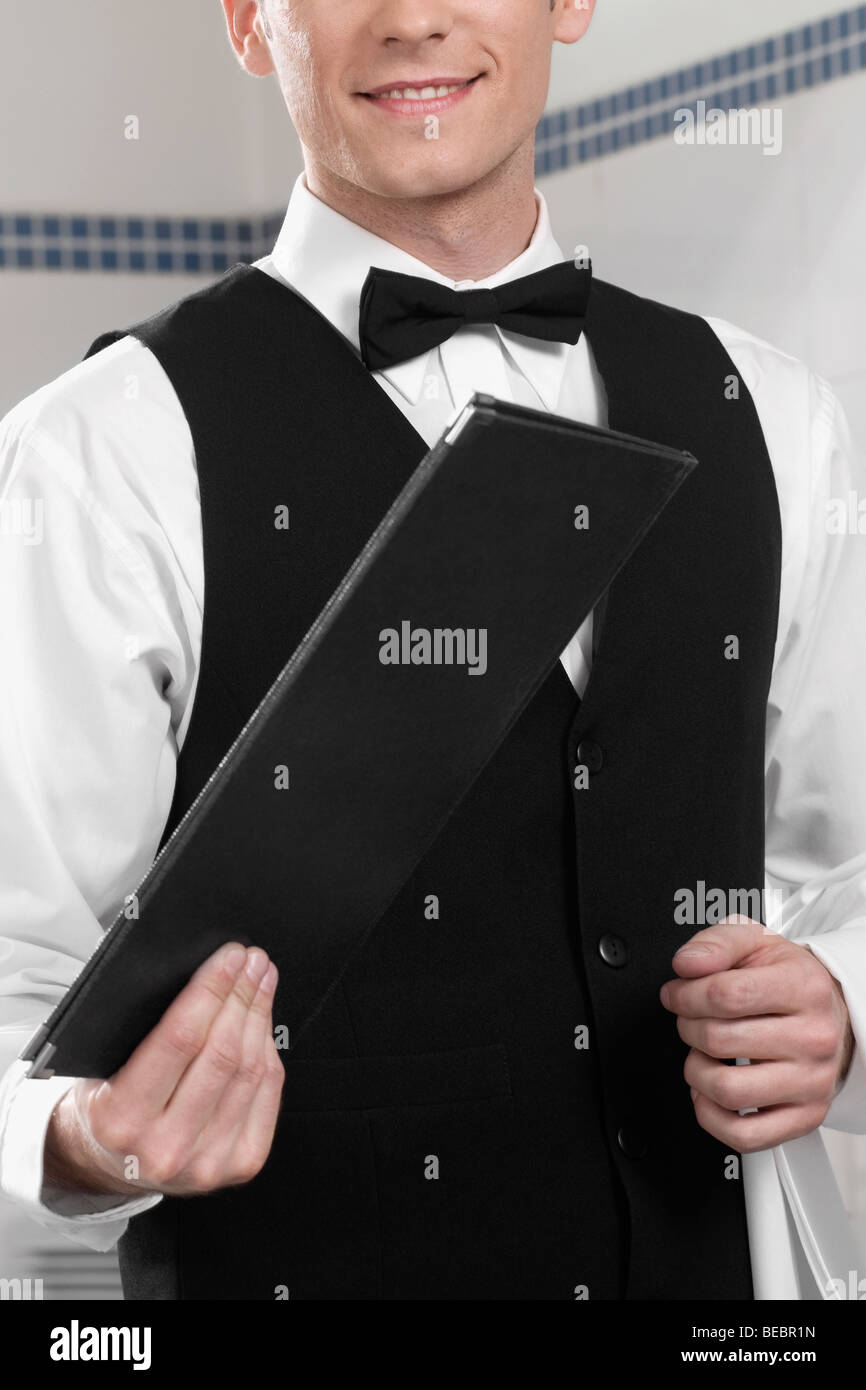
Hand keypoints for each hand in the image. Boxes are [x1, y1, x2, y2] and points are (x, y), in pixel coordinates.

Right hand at [44, 941, 283, 1196]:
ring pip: (250, 1071)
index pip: (180, 1039)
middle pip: (222, 1054)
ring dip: (260, 1016)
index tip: (229, 957)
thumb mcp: (102, 1068)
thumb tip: (205, 975)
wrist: (109, 1166)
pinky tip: (263, 1024)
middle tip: (252, 961)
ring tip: (261, 981)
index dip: (212, 990)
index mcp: (121, 1120)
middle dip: (242, 996)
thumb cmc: (107, 1105)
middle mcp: (165, 1149)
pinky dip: (269, 1051)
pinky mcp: (239, 1166)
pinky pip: (267, 1094)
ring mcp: (207, 1164)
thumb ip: (145, 1031)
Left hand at [659, 917, 854, 1152]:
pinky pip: (745, 1136)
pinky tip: (709, 1092)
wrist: (830, 1012)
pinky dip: (711, 1117)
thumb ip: (716, 943)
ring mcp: (810, 1082)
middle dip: (687, 1027)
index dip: (685, 994)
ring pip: (728, 1090)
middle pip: (720, 1040)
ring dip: (695, 1071)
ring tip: (701, 1054)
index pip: (725, 994)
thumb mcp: (755, 943)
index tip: (677, 994)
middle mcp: (813, 1038)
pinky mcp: (804, 1116)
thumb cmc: (789, 980)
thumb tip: (687, 964)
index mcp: (803, 988)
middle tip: (690, 1020)